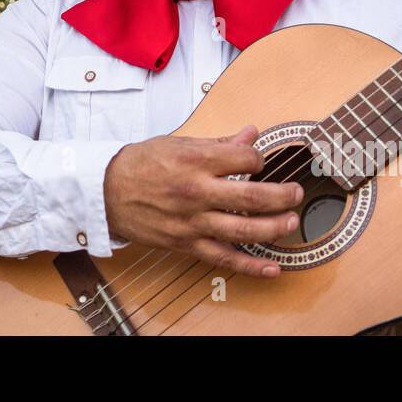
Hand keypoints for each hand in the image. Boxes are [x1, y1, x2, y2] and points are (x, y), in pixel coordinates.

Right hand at [103, 125, 302, 278]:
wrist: (105, 191)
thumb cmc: (140, 164)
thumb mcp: (178, 143)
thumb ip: (219, 142)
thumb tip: (251, 133)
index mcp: (194, 159)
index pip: (244, 159)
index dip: (260, 158)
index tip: (261, 160)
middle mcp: (196, 191)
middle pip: (251, 196)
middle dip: (282, 195)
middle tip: (296, 193)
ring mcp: (192, 221)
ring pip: (243, 229)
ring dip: (274, 227)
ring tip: (291, 222)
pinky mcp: (186, 243)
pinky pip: (224, 258)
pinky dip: (251, 266)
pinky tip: (273, 268)